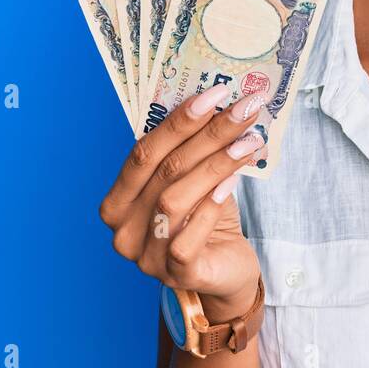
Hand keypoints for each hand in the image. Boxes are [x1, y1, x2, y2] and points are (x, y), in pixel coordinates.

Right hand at [98, 83, 269, 317]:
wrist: (225, 272)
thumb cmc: (205, 220)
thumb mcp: (193, 182)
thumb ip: (190, 153)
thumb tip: (220, 102)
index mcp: (118, 202)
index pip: (142, 152)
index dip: (179, 120)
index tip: (217, 93)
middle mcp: (123, 231)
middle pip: (164, 171)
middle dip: (208, 134)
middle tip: (244, 109)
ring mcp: (145, 257)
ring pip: (174, 199)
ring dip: (216, 164)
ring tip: (250, 141)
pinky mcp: (175, 274)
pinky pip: (188, 235)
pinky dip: (211, 204)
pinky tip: (234, 181)